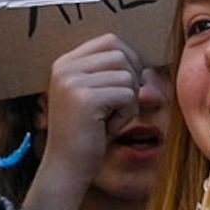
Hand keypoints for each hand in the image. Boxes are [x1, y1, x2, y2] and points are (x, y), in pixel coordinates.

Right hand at [45, 33, 150, 175]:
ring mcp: (73, 82)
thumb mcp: (93, 95)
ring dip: (129, 100)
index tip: (126, 87)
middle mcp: (65, 67)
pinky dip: (127, 114)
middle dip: (131, 79)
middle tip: (122, 105)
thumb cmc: (86, 133)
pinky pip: (128, 94)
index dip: (128, 60)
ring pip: (127, 75)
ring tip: (111, 119)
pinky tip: (109, 128)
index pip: (109, 41)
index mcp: (64, 63)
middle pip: (120, 54)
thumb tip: (145, 63)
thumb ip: (108, 73)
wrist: (66, 168)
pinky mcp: (86, 99)